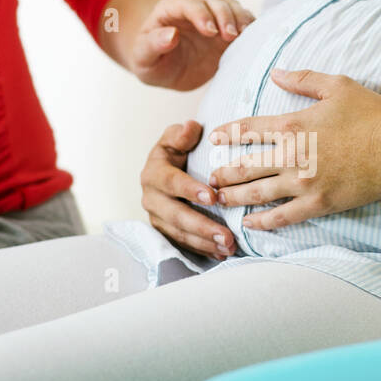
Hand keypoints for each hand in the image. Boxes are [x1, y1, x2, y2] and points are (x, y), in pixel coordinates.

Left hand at [126, 0, 254, 90]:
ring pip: (231, 7)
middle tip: (231, 35)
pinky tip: (254, 38)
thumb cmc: (150, 62)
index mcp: (170, 10)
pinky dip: (250, 27)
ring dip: (240, 18)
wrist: (165, 70)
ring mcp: (213, 18)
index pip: (188, 5)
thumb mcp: (143, 58)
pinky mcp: (226, 31)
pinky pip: (242, 21)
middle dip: (225, 15)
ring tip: (244, 35)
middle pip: (214, 1)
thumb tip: (171, 35)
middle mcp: (194, 10)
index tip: (210, 32)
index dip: (201, 14)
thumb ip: (153, 45)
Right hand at [140, 120, 235, 259]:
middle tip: (226, 235)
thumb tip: (190, 128)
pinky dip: (202, 250)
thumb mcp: (176, 138)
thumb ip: (182, 134)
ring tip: (229, 247)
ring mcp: (156, 218)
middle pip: (175, 215)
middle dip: (201, 226)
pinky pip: (182, 243)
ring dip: (204, 242)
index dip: (190, 190)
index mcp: (153, 173)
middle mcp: (151, 198)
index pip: (171, 182)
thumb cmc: (177, 151)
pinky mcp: (165, 232)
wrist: (167, 169)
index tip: (213, 197)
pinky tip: (221, 253)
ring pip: (179, 234)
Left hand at [207, 68, 380, 229]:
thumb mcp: (338, 86)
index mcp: (294, 125)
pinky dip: (262, 221)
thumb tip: (275, 73)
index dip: (228, 132)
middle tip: (208, 177)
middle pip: (245, 165)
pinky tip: (249, 223)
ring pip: (257, 193)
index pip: (249, 129)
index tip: (215, 137)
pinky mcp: (318, 203)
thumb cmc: (373, 116)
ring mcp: (303, 183)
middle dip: (223, 172)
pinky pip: (282, 217)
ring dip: (234, 197)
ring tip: (218, 199)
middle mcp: (292, 155)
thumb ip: (303, 79)